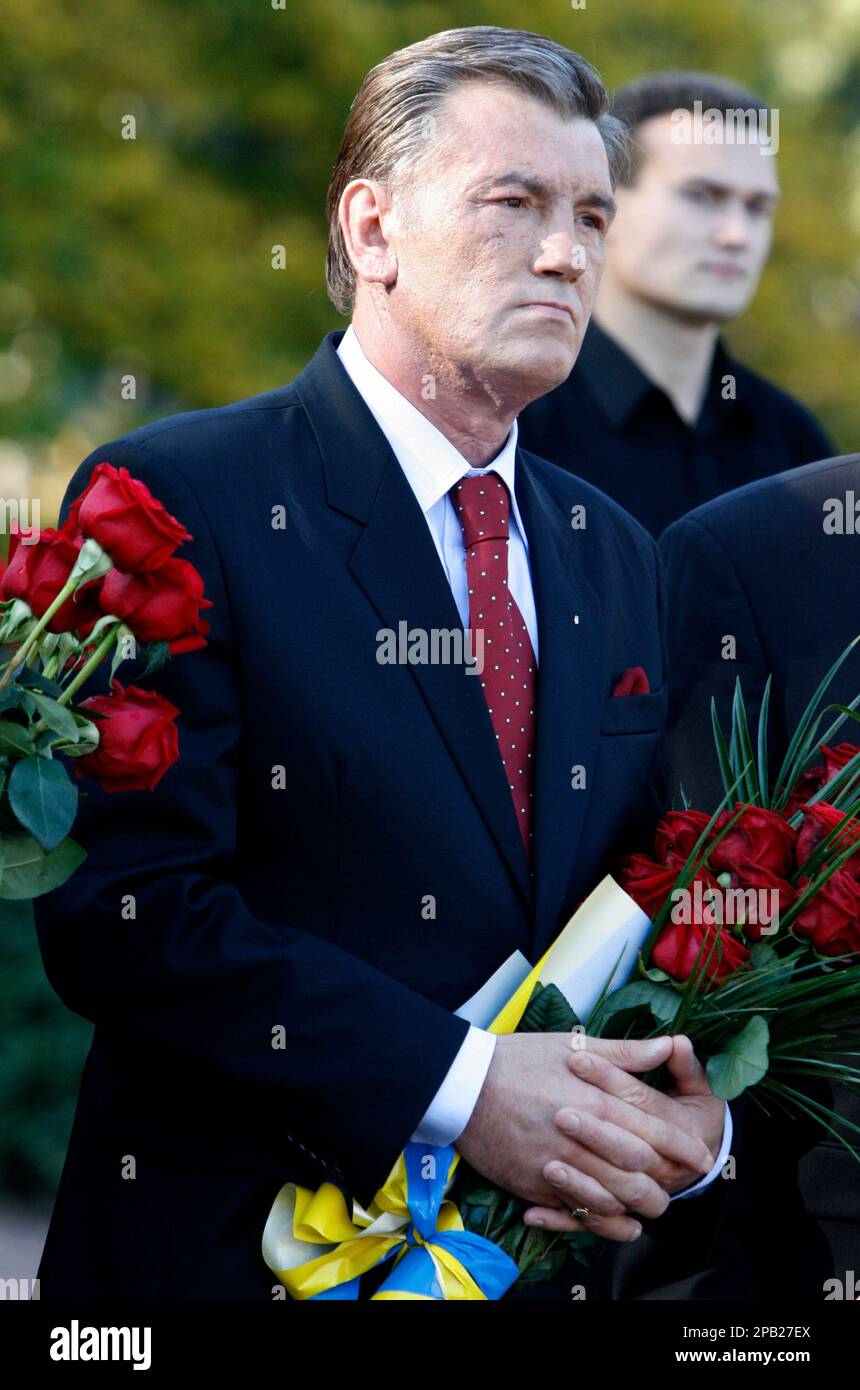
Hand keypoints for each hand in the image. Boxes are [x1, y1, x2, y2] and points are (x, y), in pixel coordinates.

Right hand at [456, 1031, 707, 1244]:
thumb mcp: (574, 1045)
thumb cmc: (519, 1059)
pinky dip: (604, 1221)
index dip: (683, 1146)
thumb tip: (669, 1044)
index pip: (655, 1132)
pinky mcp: (537, 1186)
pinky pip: (581, 1214)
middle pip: (642, 1172)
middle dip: (669, 1180)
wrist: (463, 1084)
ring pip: (616, 1199)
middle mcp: (584, 1138)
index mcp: (598, 1101)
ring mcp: (560, 1166)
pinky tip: (617, 1218)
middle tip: (682, 1181)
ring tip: (653, 1202)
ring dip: (639, 1204)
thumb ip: (626, 1053)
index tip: (701, 1153)